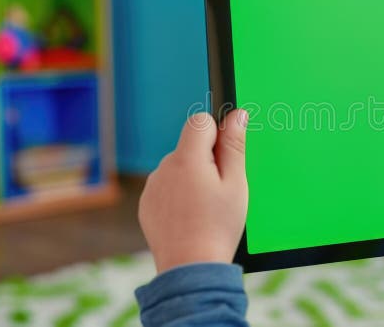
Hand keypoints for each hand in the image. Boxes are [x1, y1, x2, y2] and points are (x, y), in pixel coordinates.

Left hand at [138, 110, 248, 272]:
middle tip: (220, 191)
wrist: (191, 268)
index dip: (217, 135)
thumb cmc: (218, 227)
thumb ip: (234, 145)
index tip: (225, 158)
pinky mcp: (147, 204)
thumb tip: (236, 115)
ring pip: (178, 167)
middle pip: (189, 146)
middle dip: (206, 160)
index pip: (199, 121)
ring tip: (204, 209)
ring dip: (192, 178)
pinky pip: (166, 187)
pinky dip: (179, 196)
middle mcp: (163, 168)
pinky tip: (190, 217)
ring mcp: (152, 187)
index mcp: (186, 159)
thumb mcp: (236, 184)